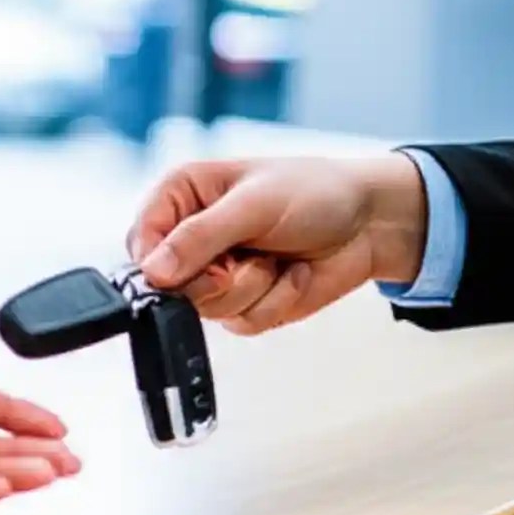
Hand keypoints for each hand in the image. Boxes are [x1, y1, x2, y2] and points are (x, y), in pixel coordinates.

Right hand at [125, 154, 427, 334]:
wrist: (370, 223)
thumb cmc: (316, 192)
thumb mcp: (253, 205)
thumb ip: (199, 237)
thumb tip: (153, 271)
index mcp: (182, 197)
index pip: (142, 243)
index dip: (162, 264)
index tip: (201, 263)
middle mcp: (192, 238)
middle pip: (170, 287)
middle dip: (218, 279)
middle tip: (250, 256)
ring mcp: (217, 274)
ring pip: (208, 310)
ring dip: (254, 288)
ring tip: (276, 258)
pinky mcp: (244, 302)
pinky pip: (242, 322)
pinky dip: (275, 301)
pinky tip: (291, 274)